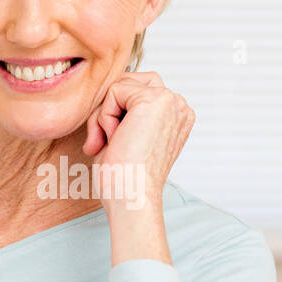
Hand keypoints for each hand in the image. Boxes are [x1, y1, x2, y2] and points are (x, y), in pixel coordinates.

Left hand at [81, 71, 194, 211]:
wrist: (131, 197)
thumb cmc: (124, 178)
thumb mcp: (126, 136)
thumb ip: (123, 111)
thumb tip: (103, 94)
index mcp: (176, 116)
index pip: (136, 92)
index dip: (115, 114)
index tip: (112, 145)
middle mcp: (178, 106)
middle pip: (129, 84)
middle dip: (108, 111)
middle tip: (103, 143)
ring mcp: (170, 100)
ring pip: (119, 87)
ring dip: (105, 115)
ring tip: (110, 142)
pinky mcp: (155, 99)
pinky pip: (114, 91)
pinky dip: (104, 116)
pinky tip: (114, 138)